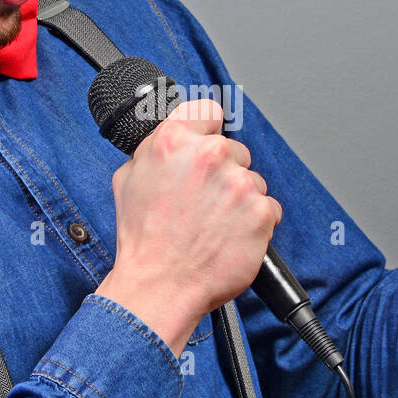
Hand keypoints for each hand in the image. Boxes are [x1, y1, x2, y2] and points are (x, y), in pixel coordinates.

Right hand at [96, 99, 280, 355]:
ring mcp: (239, 183)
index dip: (207, 131)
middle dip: (223, 172)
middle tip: (203, 202)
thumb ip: (155, 148)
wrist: (160, 285)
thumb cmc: (143, 239)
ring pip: (252, 180)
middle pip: (234, 149)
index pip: (209, 112)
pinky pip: (269, 208)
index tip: (207, 145)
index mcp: (174, 140)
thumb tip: (174, 137)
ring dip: (240, 199)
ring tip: (214, 225)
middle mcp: (210, 154)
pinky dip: (255, 223)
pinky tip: (230, 236)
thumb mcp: (128, 178)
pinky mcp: (262, 212)